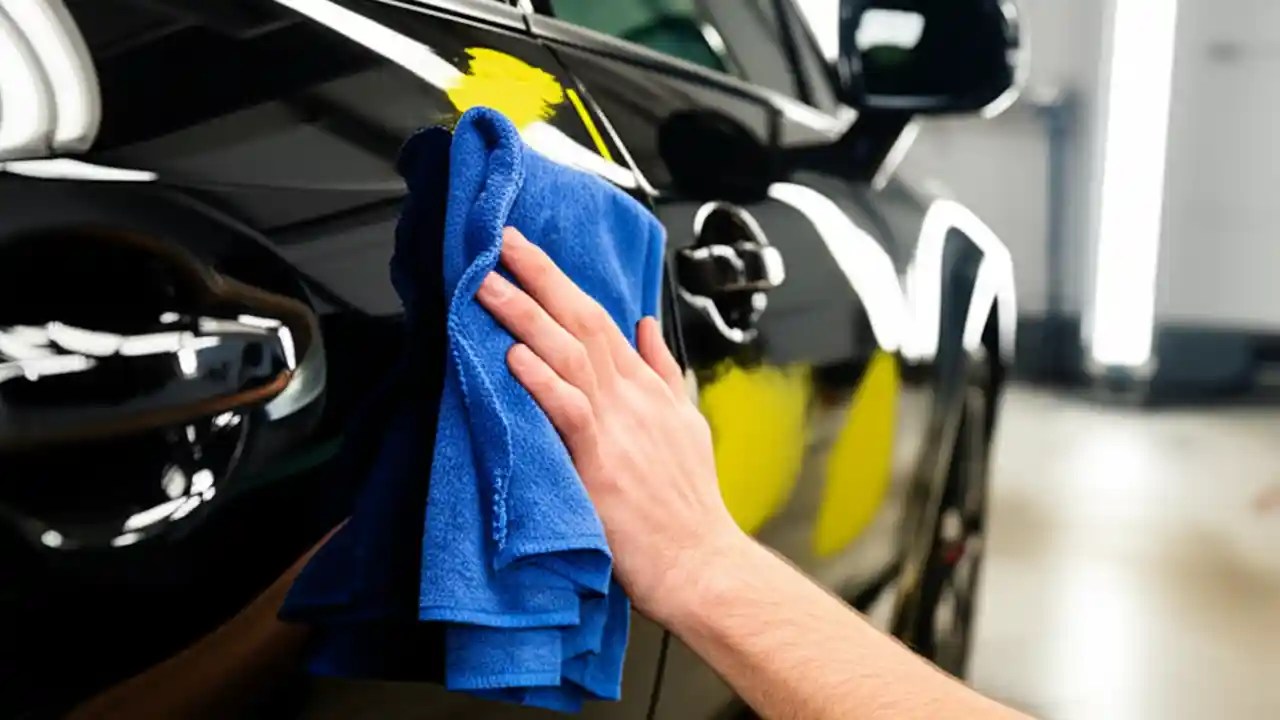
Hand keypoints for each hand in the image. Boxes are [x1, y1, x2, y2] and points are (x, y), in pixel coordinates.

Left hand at [476, 227, 745, 621]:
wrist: (701, 560)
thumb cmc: (689, 504)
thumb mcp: (687, 424)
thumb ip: (662, 372)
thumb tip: (646, 326)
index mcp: (647, 388)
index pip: (602, 318)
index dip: (562, 282)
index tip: (529, 254)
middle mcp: (632, 397)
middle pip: (582, 320)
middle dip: (541, 277)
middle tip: (503, 242)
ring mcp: (618, 426)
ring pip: (569, 354)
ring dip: (526, 315)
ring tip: (488, 285)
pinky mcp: (601, 462)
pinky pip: (568, 409)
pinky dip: (541, 380)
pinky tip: (514, 356)